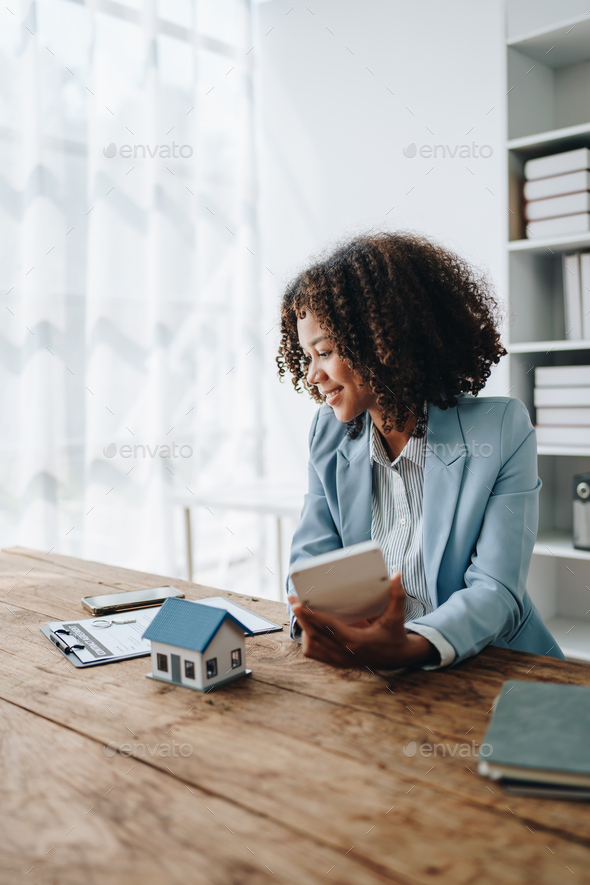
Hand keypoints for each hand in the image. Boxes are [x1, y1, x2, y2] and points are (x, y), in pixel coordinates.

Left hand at [288, 572, 437, 669]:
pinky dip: (308, 640)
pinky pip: (315, 652)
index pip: (328, 627)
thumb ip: (397, 595)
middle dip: (302, 617)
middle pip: (314, 634)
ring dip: (304, 629)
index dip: (312, 615)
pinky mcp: (336, 662)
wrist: (397, 658)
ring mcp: (339, 660)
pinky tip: (307, 626)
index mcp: (356, 641)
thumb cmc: (394, 634)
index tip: (299, 604)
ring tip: (299, 611)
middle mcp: (345, 652)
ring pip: (311, 645)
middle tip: (293, 599)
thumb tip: (397, 574)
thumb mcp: (396, 616)